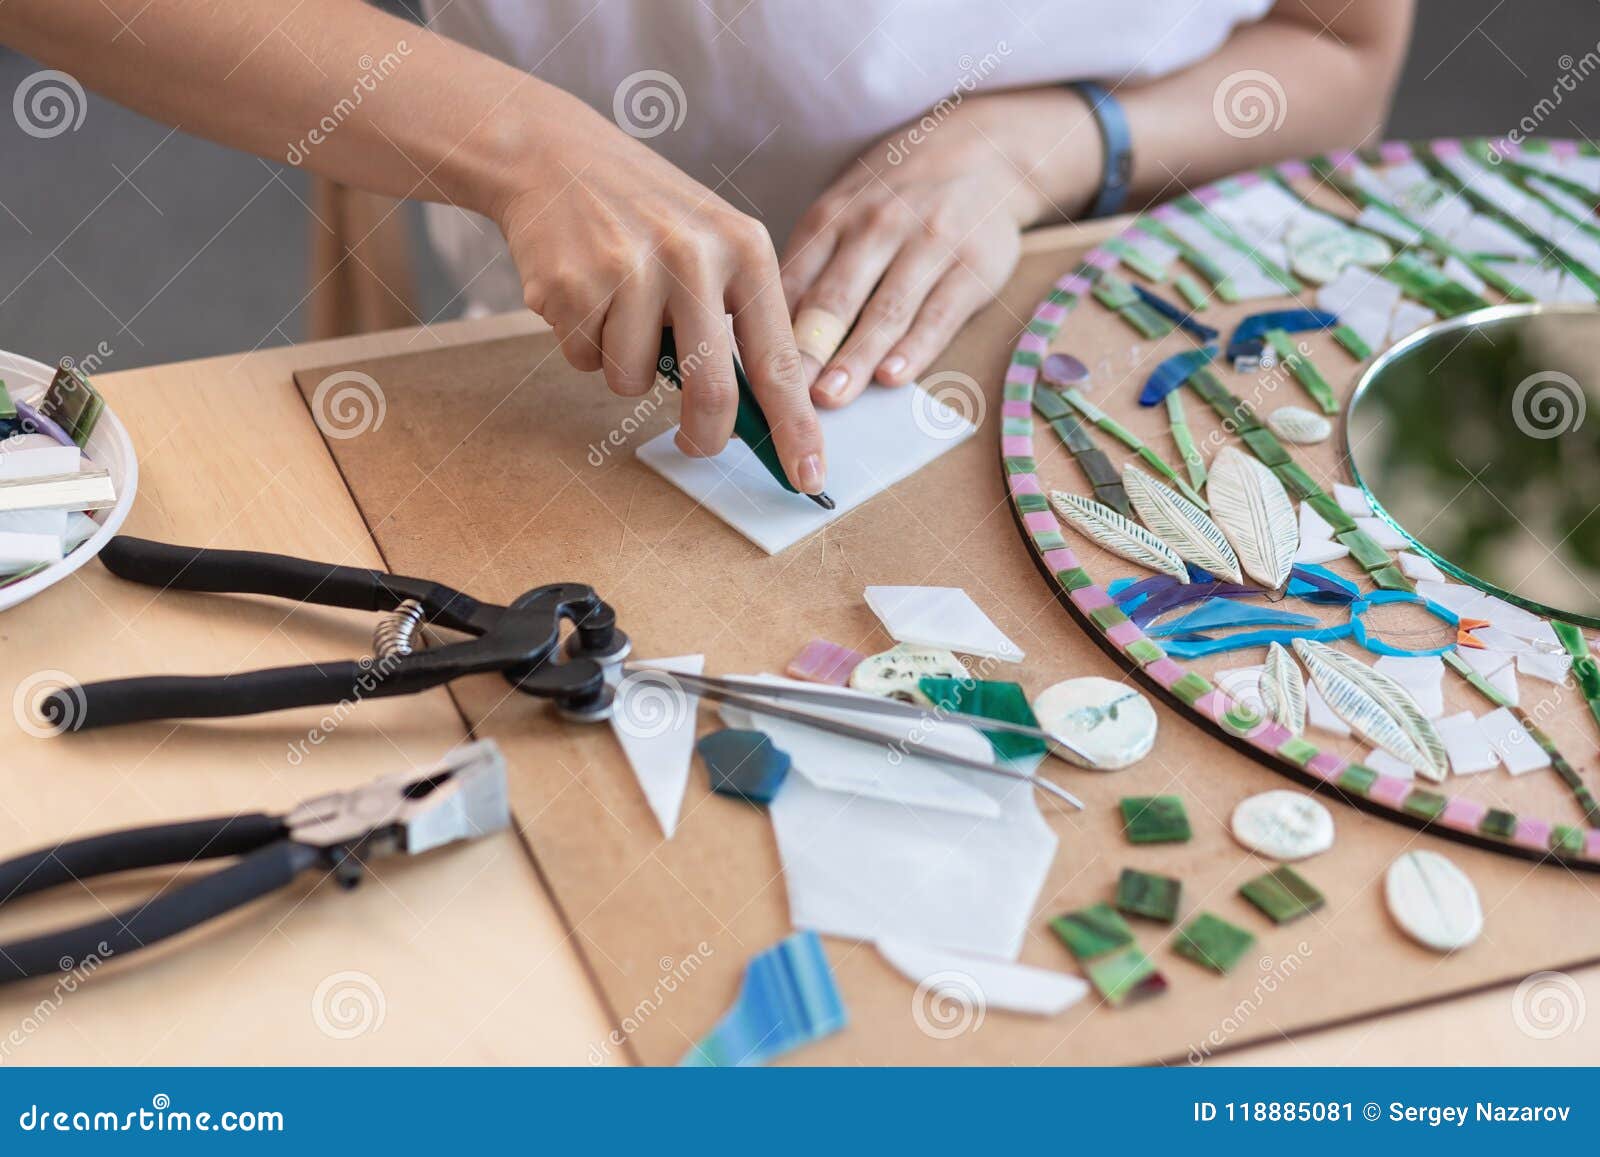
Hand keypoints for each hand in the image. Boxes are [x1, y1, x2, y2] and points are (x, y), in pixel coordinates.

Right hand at [492, 109, 825, 493]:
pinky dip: (583, 345)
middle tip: (696, 443)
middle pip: (711, 393)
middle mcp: (693, 255)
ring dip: (623, 368)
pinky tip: (582, 293)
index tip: (808, 476)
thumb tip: (761, 417)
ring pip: (633, 382)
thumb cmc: (647, 217)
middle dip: (704, 437)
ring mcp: (629, 269)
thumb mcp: (712, 246)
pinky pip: (585, 360)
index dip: (795, 427)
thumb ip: (738, 321)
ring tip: (617, 310)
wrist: (556, 157)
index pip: (779, 360)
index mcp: (745, 247)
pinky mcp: (572, 284)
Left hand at [782, 95, 1085, 407]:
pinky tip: (892, 376)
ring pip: (886, 310)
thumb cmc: (895, 199)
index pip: (791, 280)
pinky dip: (915, 349)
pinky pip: (939, 315)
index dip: (766, 327)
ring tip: (830, 396)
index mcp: (833, 217)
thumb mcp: (844, 212)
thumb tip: (764, 339)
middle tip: (783, 392)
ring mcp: (929, 244)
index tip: (749, 371)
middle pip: (835, 297)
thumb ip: (810, 269)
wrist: (983, 153)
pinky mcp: (974, 266)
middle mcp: (878, 226)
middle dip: (807, 349)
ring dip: (856, 357)